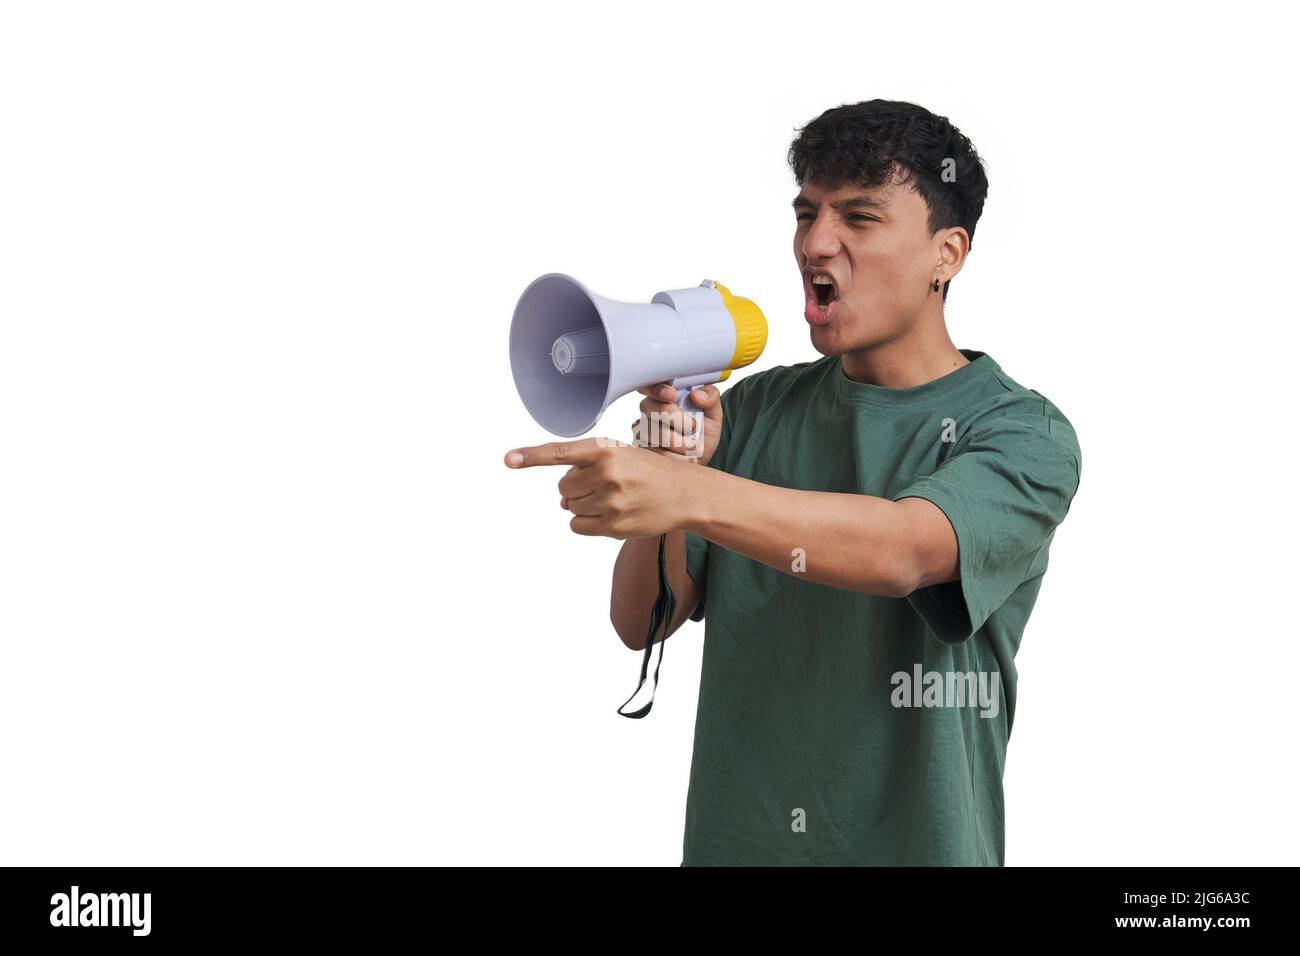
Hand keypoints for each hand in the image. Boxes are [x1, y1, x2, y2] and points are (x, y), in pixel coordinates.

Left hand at [503, 437, 695, 538]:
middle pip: (563, 486)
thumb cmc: (648, 471)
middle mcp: (606, 473)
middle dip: (578, 488)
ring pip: (570, 507)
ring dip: (584, 505)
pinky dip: (587, 523)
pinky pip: (579, 526)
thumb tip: (561, 502)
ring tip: (615, 498)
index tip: (508, 460)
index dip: (531, 456)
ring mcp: (611, 501)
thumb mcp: (620, 456)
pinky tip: (610, 515)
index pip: (561, 453)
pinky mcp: (615, 525)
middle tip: (607, 485)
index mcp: (605, 449)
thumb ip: (586, 470)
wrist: (686, 493)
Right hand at [631, 383, 723, 466]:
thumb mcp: (713, 413)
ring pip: (658, 435)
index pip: (649, 385)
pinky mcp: (642, 450)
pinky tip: (683, 457)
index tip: (673, 395)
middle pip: (655, 409)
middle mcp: (648, 410)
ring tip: (692, 446)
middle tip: (694, 428)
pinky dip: (678, 458)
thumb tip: (696, 394)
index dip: (657, 389)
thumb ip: (711, 398)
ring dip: (682, 444)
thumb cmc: (703, 432)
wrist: (699, 458)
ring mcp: (642, 430)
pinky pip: (658, 453)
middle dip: (680, 420)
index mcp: (663, 395)